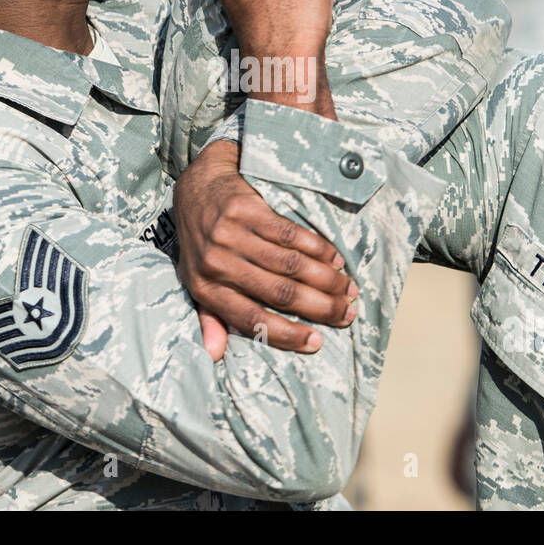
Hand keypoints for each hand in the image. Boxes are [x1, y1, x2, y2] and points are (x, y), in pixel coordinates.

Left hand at [174, 140, 355, 361]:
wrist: (197, 187)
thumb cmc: (201, 242)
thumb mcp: (196, 280)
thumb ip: (208, 317)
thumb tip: (213, 356)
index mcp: (206, 288)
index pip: (251, 319)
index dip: (287, 335)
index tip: (317, 342)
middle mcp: (218, 263)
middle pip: (279, 293)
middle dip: (320, 307)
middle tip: (347, 313)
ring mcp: (232, 234)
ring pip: (290, 265)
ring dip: (326, 279)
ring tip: (348, 289)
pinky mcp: (248, 210)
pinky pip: (291, 234)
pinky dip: (318, 249)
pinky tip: (335, 259)